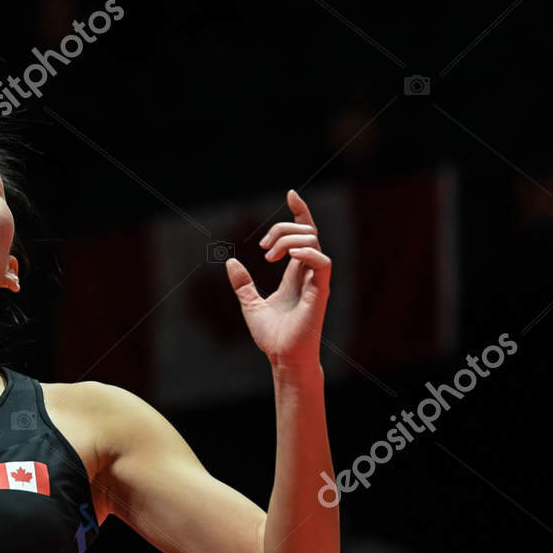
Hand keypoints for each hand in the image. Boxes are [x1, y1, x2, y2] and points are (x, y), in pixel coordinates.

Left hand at [224, 188, 329, 367]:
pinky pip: (322, 262)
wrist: (283, 358)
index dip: (299, 212)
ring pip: (313, 241)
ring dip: (289, 239)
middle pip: (307, 232)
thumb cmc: (272, 336)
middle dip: (284, 228)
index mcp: (295, 274)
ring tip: (269, 254)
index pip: (303, 234)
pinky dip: (307, 252)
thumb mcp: (250, 304)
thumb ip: (242, 283)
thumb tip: (230, 262)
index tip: (291, 194)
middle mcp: (308, 273)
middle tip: (263, 247)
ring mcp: (316, 281)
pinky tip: (290, 257)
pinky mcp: (320, 292)